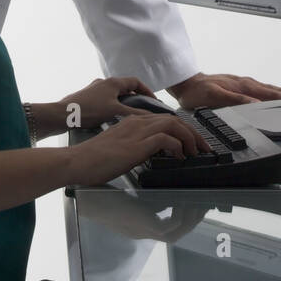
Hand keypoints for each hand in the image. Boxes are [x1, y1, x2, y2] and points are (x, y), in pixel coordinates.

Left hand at [59, 76, 154, 128]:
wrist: (61, 115)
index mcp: (112, 82)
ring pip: (114, 95)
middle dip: (136, 98)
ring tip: (129, 117)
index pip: (136, 82)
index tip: (154, 101)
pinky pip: (105, 100)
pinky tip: (112, 120)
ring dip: (123, 103)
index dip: (147, 90)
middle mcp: (103, 82)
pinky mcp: (87, 98)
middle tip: (144, 110)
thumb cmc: (88, 111)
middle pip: (125, 87)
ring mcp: (94, 90)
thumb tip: (152, 117)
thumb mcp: (115, 112)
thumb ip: (135, 114)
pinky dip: (112, 107)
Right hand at [68, 113, 210, 185]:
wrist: (78, 161)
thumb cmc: (93, 159)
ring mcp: (137, 132)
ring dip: (190, 138)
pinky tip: (180, 157)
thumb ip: (133, 146)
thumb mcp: (118, 148)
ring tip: (196, 152)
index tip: (192, 143)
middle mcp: (136, 122)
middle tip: (203, 147)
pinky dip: (178, 146)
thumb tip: (148, 154)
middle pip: (174, 118)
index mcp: (132, 121)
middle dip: (193, 132)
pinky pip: (166, 138)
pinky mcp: (137, 145)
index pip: (165, 119)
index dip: (182, 129)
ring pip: (174, 124)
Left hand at [167, 72, 280, 109]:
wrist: (185, 83)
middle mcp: (248, 84)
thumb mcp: (213, 97)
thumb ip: (234, 100)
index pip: (272, 94)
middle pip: (277, 91)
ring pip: (273, 90)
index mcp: (244, 87)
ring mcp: (246, 85)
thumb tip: (256, 104)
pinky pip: (265, 91)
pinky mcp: (243, 87)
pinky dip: (278, 94)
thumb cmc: (197, 92)